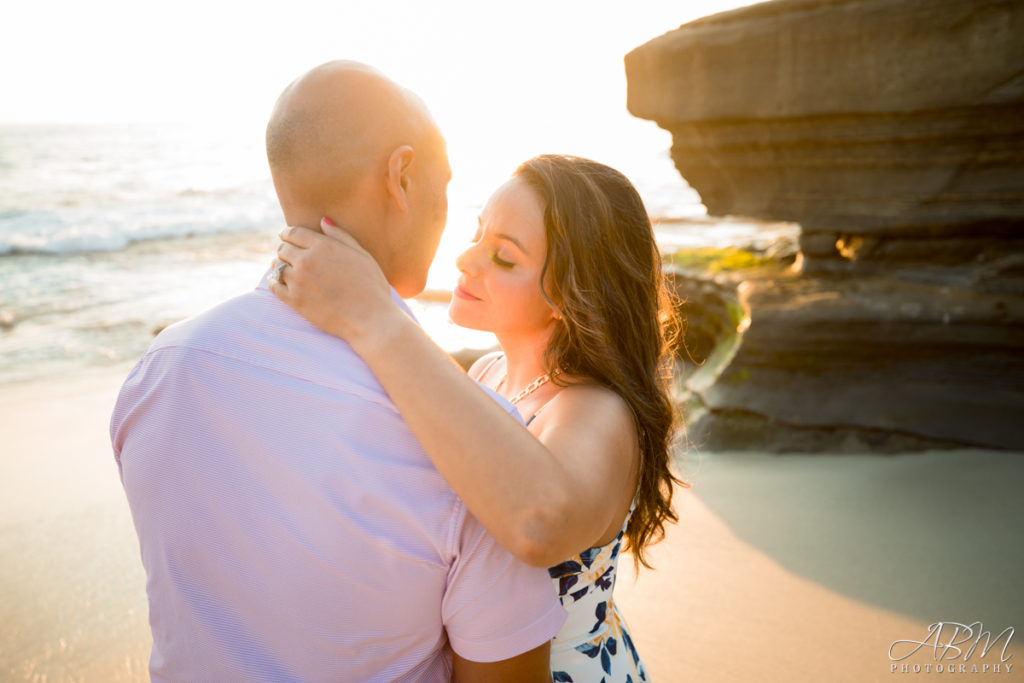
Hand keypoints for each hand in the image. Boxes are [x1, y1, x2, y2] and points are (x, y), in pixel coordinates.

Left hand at [270, 217, 397, 344]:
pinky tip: (280, 283)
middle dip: (284, 249)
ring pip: (276, 266)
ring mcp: (299, 280)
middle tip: (288, 255)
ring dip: (279, 266)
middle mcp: (307, 260)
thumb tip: (323, 221)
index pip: (293, 233)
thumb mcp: (362, 255)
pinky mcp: (295, 300)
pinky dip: (274, 282)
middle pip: (282, 248)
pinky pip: (274, 285)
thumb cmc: (371, 286)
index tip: (286, 236)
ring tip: (286, 269)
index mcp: (323, 246)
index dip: (287, 233)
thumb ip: (341, 236)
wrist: (370, 318)